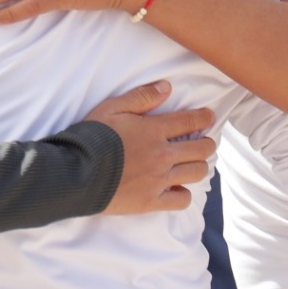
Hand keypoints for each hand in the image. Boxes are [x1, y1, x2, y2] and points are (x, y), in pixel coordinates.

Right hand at [84, 81, 215, 214]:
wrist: (77, 174)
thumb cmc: (92, 137)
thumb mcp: (112, 108)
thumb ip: (141, 97)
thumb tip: (167, 87)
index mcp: (154, 130)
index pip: (190, 122)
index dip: (204, 118)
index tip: (210, 117)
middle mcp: (163, 155)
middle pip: (201, 149)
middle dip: (207, 143)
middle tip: (204, 142)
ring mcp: (160, 180)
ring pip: (197, 173)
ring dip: (199, 166)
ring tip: (194, 163)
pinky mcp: (152, 201)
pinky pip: (182, 199)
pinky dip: (183, 193)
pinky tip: (176, 187)